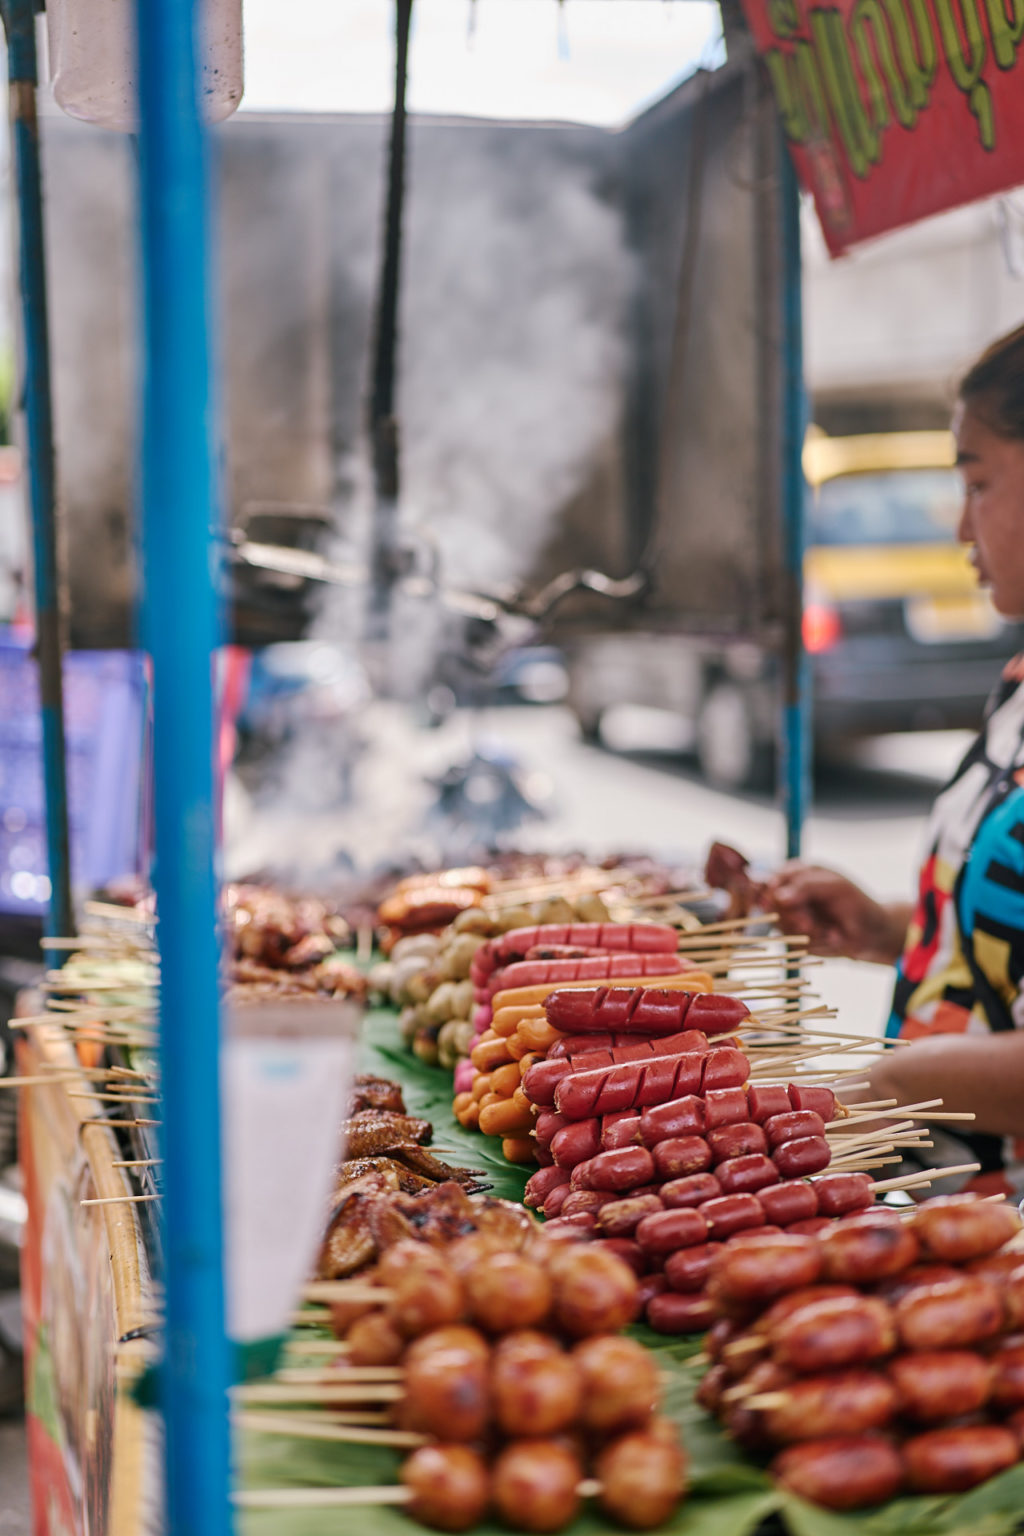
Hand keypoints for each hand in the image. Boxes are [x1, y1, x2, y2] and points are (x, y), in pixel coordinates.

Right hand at [763, 863, 905, 962]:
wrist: (873, 934)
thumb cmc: (857, 903)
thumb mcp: (836, 887)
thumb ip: (807, 886)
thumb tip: (778, 894)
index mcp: (798, 873)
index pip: (770, 878)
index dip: (771, 892)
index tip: (781, 902)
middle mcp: (790, 893)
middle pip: (770, 904)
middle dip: (792, 917)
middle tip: (810, 925)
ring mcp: (792, 916)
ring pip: (780, 924)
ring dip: (806, 931)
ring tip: (830, 932)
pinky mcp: (796, 936)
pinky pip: (792, 940)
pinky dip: (813, 942)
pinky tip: (831, 937)